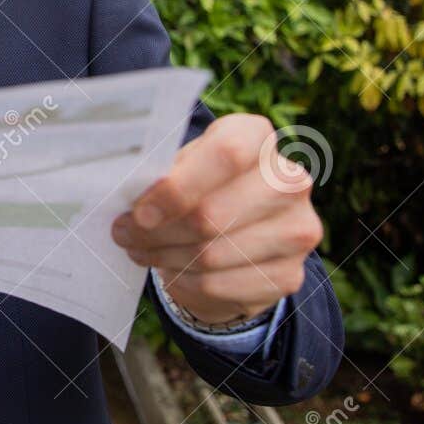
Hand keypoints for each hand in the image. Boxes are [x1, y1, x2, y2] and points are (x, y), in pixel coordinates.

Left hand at [111, 114, 322, 324]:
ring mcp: (297, 230)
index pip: (226, 154)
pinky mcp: (289, 274)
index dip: (178, 188)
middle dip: (158, 232)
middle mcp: (288, 181)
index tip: (141, 213)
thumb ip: (160, 176)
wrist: (238, 233)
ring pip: (211, 255)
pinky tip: (172, 271)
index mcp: (257, 138)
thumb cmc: (198, 187)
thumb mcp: (179, 168)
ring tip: (143, 251)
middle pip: (212, 214)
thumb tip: (132, 203)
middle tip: (126, 235)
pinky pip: (220, 286)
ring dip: (165, 258)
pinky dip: (185, 283)